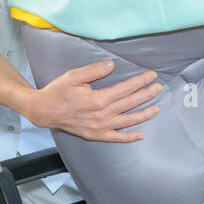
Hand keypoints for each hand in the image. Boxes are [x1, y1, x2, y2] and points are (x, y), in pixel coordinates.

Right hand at [28, 60, 160, 142]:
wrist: (44, 111)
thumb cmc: (58, 91)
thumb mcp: (73, 76)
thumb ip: (94, 70)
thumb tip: (112, 65)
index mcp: (97, 99)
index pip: (125, 88)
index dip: (140, 81)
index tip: (151, 76)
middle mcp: (101, 115)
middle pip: (129, 103)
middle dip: (146, 95)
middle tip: (159, 88)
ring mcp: (99, 127)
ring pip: (127, 121)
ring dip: (143, 114)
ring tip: (157, 109)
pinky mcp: (95, 135)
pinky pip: (115, 138)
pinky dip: (128, 137)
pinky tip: (140, 135)